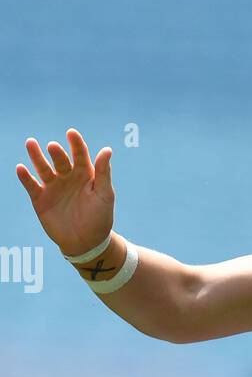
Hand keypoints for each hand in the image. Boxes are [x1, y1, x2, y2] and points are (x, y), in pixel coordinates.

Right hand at [16, 129, 114, 258]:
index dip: (76, 143)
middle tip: (53, 147)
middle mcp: (67, 177)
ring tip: (31, 143)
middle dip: (57, 153)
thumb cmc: (100, 218)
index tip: (71, 133)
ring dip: (36, 156)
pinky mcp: (40, 199)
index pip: (80, 154)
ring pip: (43, 168)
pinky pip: (31, 185)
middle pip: (60, 160)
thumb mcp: (104, 195)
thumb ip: (103, 173)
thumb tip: (107, 149)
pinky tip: (21, 168)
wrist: (86, 243)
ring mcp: (53, 187)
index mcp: (85, 174)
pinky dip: (25, 177)